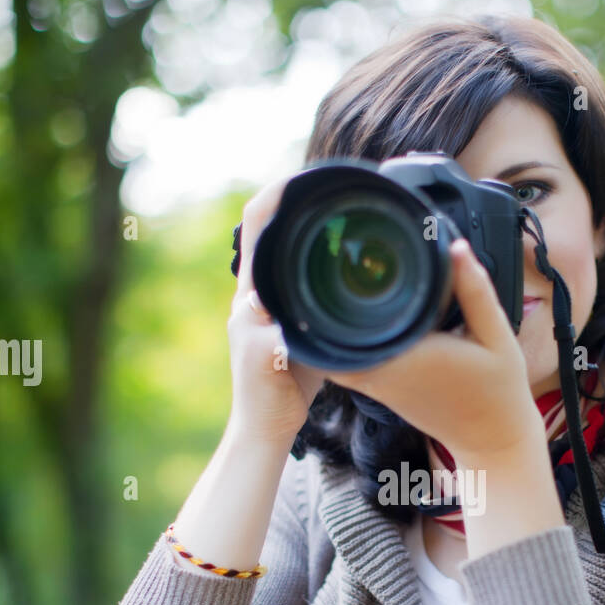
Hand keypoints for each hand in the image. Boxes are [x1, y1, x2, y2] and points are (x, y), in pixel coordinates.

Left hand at [227, 180, 325, 444]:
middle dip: (302, 200)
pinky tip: (351, 262)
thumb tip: (273, 301)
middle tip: (336, 187)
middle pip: (276, 227)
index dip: (278, 193)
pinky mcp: (295, 318)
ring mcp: (277, 303)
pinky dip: (327, 260)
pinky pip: (310, 276)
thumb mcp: (270, 359)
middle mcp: (261, 290)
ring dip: (314, 227)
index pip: (258, 223)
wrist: (267, 427)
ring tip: (347, 212)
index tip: (304, 177)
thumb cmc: (265, 396)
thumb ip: (274, 331)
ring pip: (293, 249)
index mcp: (253, 292)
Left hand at [322, 239, 543, 466]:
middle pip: (330, 341)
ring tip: (336, 292)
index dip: (334, 298)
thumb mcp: (497, 336)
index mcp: (411, 356)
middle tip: (325, 271)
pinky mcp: (384, 395)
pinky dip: (345, 346)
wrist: (494, 441)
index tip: (334, 267)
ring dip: (330, 330)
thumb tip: (456, 247)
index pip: (352, 326)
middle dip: (323, 309)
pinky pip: (351, 367)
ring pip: (335, 357)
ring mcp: (381, 388)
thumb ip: (476, 292)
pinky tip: (355, 322)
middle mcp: (387, 374)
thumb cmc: (499, 391)